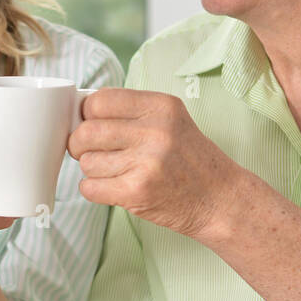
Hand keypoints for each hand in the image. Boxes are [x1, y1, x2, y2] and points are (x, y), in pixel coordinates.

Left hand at [67, 88, 241, 240]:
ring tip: (114, 172)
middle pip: (86, 131)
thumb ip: (132, 112)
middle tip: (90, 151)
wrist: (221, 200)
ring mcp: (146, 162)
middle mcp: (155, 131)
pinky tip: (113, 187)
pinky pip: (90, 187)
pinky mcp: (137, 192)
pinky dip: (94, 190)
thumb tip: (81, 113)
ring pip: (86, 162)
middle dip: (79, 144)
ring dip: (92, 170)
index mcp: (161, 106)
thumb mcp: (171, 121)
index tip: (90, 124)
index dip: (87, 114)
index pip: (99, 100)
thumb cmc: (191, 161)